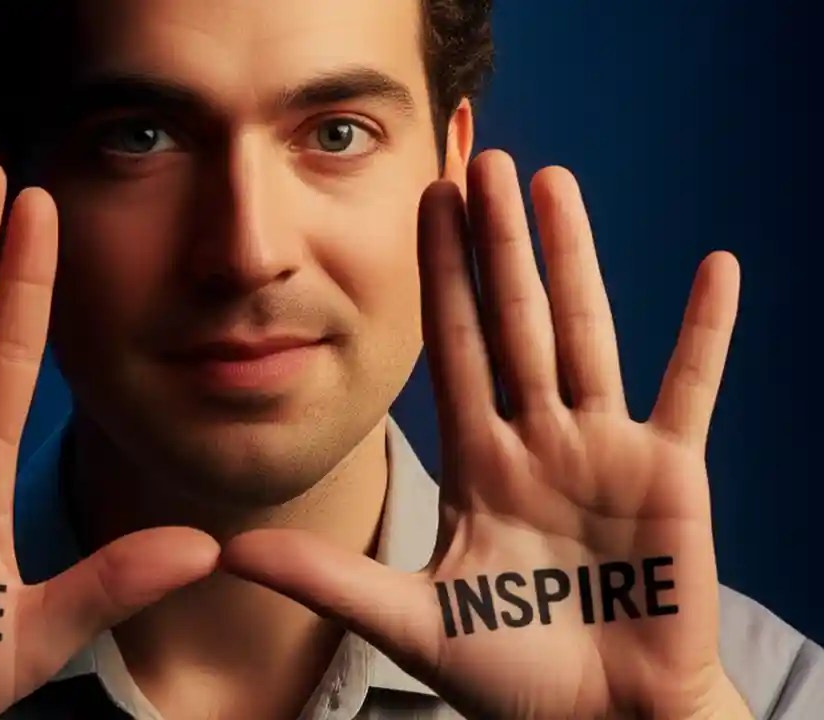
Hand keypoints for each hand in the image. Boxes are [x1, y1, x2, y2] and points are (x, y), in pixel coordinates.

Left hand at [222, 151, 750, 718]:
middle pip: (514, 320)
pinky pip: (690, 388)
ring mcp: (605, 450)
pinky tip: (717, 267)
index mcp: (479, 463)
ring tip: (557, 183)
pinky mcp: (671, 474)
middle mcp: (538, 441)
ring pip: (588, 333)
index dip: (438, 278)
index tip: (426, 206)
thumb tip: (227, 551)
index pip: (453, 348)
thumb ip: (326, 578)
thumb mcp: (408, 619)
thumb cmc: (511, 673)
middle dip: (498, 243)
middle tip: (485, 158)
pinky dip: (705, 332)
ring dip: (576, 258)